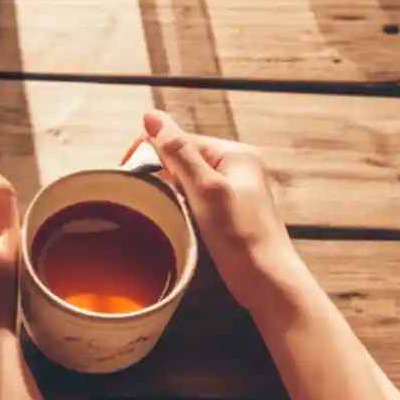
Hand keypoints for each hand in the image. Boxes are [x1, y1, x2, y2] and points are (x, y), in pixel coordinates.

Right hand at [142, 110, 298, 310]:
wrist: (268, 283)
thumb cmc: (242, 237)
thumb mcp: (206, 190)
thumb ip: (178, 152)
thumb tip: (151, 116)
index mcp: (235, 154)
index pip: (182, 141)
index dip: (154, 155)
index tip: (131, 177)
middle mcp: (237, 167)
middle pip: (184, 160)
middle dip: (162, 176)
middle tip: (146, 200)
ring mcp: (235, 190)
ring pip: (188, 181)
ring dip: (170, 194)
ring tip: (161, 213)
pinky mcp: (230, 212)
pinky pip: (196, 200)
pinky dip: (182, 208)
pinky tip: (177, 222)